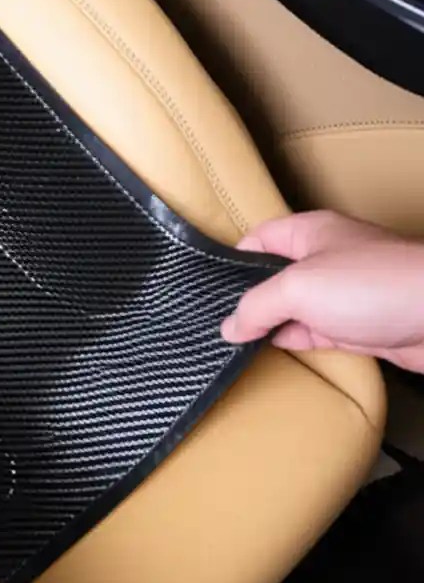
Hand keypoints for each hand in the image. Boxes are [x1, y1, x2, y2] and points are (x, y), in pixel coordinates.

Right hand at [222, 210, 423, 371]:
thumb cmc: (375, 286)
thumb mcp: (297, 288)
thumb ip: (255, 305)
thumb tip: (229, 326)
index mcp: (310, 233)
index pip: (258, 239)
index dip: (232, 261)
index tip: (208, 288)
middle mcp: (327, 259)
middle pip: (274, 276)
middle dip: (249, 298)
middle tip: (218, 321)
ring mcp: (344, 293)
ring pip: (295, 307)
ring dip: (272, 323)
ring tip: (238, 340)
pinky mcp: (360, 325)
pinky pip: (316, 331)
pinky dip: (295, 340)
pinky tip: (276, 349)